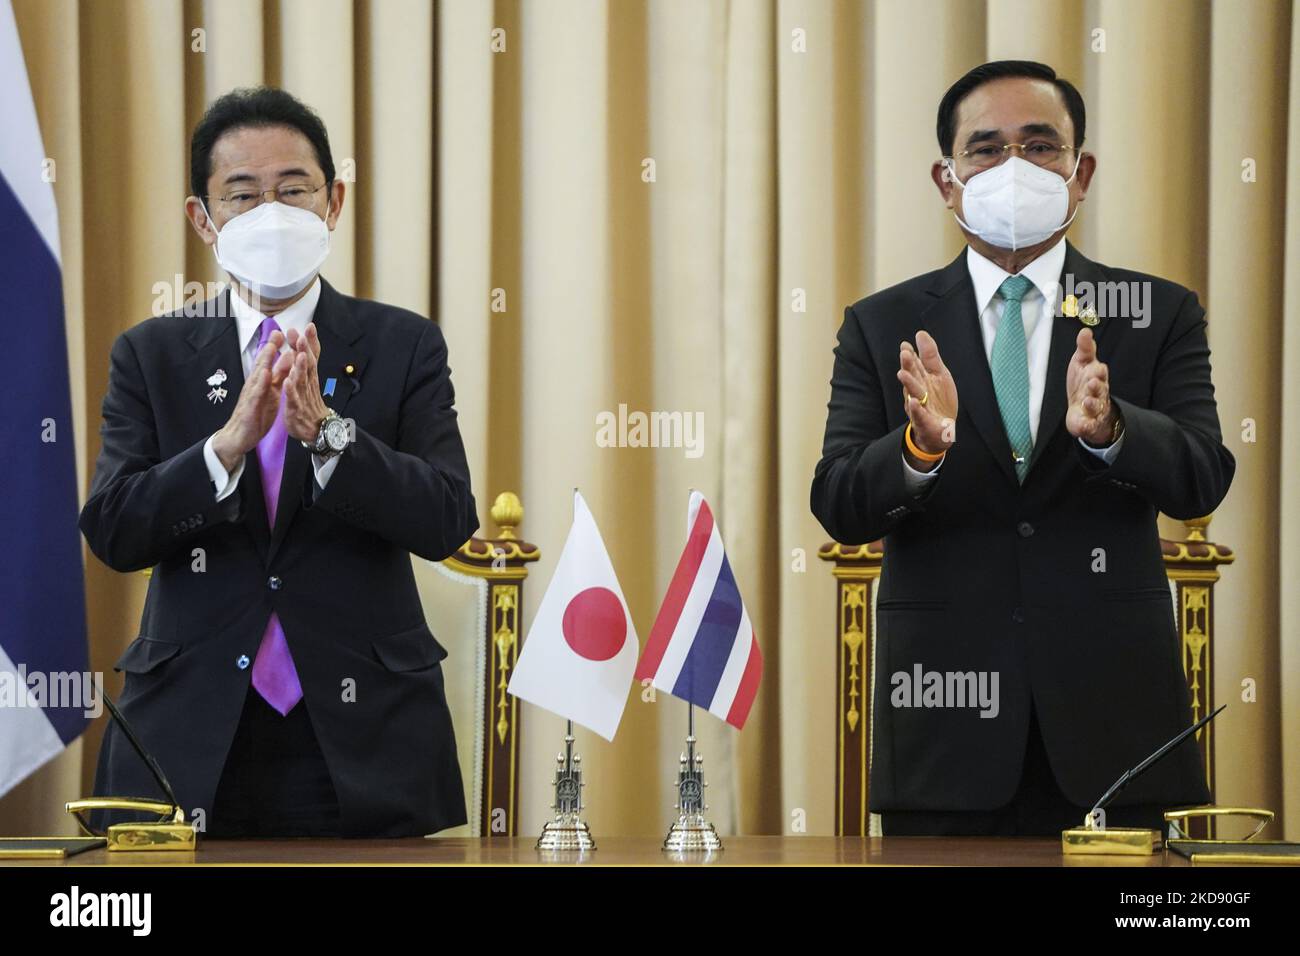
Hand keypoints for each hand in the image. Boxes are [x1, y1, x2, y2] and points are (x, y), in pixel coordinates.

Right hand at [211, 331, 285, 471]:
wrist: (239, 436)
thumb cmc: (256, 413)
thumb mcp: (272, 392)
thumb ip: (278, 376)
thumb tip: (288, 358)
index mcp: (262, 382)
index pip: (269, 361)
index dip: (276, 347)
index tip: (283, 331)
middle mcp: (255, 385)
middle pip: (262, 363)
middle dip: (270, 347)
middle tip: (277, 331)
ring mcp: (251, 395)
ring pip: (258, 375)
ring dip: (264, 361)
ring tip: (271, 347)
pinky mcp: (251, 407)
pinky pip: (257, 394)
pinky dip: (261, 384)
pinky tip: (266, 375)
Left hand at [279, 322, 330, 442]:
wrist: (317, 430)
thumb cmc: (310, 404)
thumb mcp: (310, 381)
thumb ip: (308, 362)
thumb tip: (305, 344)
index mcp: (310, 377)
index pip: (311, 356)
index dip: (311, 342)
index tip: (310, 326)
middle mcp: (309, 384)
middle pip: (308, 365)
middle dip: (306, 350)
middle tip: (303, 335)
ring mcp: (303, 397)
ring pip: (302, 380)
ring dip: (301, 367)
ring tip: (299, 355)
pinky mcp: (297, 410)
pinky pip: (294, 399)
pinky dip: (291, 390)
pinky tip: (288, 381)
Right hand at [896, 330, 957, 468]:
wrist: (941, 430)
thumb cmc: (938, 400)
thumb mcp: (938, 374)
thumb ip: (930, 355)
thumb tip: (920, 333)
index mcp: (920, 379)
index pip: (914, 365)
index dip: (910, 355)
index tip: (905, 345)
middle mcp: (917, 391)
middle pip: (911, 377)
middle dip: (908, 366)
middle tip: (905, 354)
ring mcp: (919, 407)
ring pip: (912, 394)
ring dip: (908, 384)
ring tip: (903, 374)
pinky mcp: (924, 422)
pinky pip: (919, 416)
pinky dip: (916, 409)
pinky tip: (914, 402)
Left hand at [1066, 328, 1120, 445]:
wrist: (1082, 408)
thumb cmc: (1083, 382)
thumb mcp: (1083, 363)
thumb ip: (1085, 349)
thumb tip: (1085, 331)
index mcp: (1097, 377)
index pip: (1100, 372)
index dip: (1098, 370)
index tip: (1095, 367)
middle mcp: (1098, 393)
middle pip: (1100, 389)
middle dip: (1097, 386)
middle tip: (1091, 383)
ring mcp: (1094, 409)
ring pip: (1096, 406)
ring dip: (1092, 404)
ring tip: (1086, 401)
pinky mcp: (1088, 423)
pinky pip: (1089, 426)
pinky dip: (1087, 426)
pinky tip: (1083, 425)